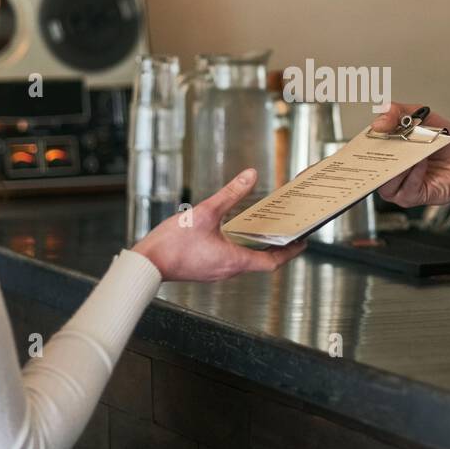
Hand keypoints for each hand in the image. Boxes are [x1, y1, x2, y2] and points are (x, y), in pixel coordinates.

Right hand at [131, 169, 304, 280]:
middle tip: (287, 233)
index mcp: (234, 260)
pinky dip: (238, 249)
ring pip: (244, 262)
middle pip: (260, 262)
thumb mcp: (204, 212)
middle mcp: (228, 270)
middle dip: (275, 248)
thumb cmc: (173, 243)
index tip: (302, 242)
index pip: (271, 262)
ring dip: (256, 248)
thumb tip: (250, 175)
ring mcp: (215, 272)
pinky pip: (229, 261)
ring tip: (263, 231)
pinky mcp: (204, 270)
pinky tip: (232, 235)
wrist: (147, 264)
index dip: (289, 253)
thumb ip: (230, 194)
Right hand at [371, 101, 449, 207]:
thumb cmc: (442, 140)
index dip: (360, 145)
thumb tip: (377, 123)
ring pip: (386, 182)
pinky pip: (406, 189)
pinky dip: (414, 175)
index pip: (363, 150)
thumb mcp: (421, 116)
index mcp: (385, 149)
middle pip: (370, 168)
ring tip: (410, 154)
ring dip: (398, 168)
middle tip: (387, 144)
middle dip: (377, 157)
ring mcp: (398, 185)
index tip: (367, 136)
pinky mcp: (412, 197)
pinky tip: (421, 163)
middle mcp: (388, 169)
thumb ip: (398, 112)